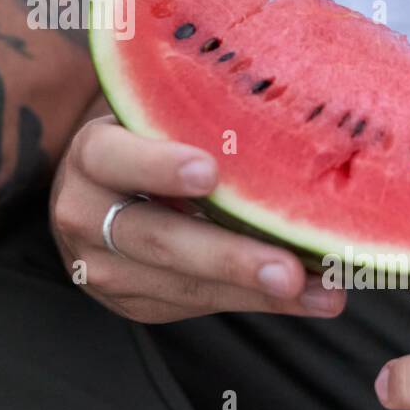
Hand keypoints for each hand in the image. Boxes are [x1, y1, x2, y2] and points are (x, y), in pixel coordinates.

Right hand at [50, 114, 344, 322]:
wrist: (91, 196)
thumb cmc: (144, 142)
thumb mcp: (150, 120)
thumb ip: (190, 115)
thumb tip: (286, 104)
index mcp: (91, 157)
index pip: (115, 158)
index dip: (159, 166)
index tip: (210, 172)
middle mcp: (85, 216)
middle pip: (158, 239)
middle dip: (229, 258)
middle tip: (289, 269)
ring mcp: (104, 268)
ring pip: (184, 286)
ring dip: (259, 292)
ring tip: (324, 291)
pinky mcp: (132, 303)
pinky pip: (199, 306)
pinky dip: (258, 301)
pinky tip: (311, 296)